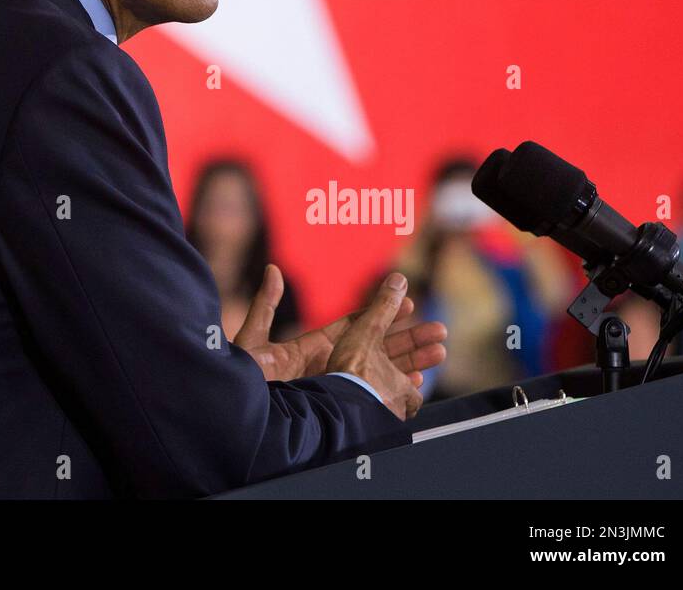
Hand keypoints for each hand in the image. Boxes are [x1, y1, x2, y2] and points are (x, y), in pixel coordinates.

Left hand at [233, 265, 446, 392]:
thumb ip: (265, 304)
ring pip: (382, 372)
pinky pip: (375, 398)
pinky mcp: (339, 406)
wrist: (243, 414)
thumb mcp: (253, 336)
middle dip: (409, 340)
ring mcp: (335, 387)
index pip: (354, 326)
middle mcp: (328, 366)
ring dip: (411, 364)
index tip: (409, 303)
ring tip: (439, 353)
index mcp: (311, 347)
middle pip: (377, 349)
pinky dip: (397, 392)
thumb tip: (273, 268)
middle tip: (439, 331)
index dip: (382, 313)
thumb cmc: (244, 378)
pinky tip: (418, 385)